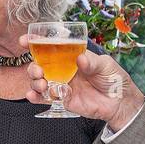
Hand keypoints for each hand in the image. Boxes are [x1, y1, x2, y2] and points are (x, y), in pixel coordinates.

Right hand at [19, 41, 142, 131]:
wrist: (120, 102)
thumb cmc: (114, 79)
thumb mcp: (106, 64)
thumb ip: (92, 62)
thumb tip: (80, 59)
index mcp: (71, 57)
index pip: (51, 48)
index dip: (36, 43)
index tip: (25, 40)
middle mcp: (63, 70)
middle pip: (40, 66)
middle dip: (33, 67)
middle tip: (38, 70)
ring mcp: (61, 85)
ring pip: (39, 81)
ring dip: (34, 81)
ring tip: (42, 84)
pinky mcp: (62, 99)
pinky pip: (44, 98)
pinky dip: (35, 96)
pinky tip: (32, 95)